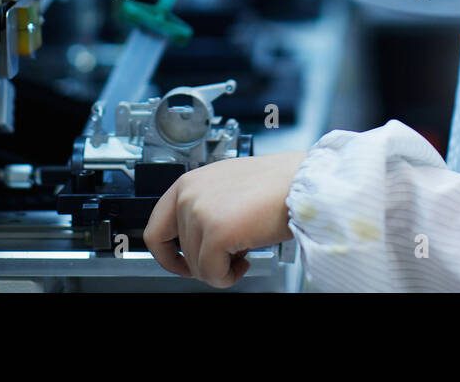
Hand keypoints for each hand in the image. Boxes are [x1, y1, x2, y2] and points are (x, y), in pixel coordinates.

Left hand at [143, 150, 307, 287]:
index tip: (181, 264)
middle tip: (230, 255)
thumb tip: (193, 243)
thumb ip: (204, 207)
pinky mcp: (216, 232)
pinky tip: (246, 260)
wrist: (303, 182)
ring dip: (221, 267)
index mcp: (188, 182)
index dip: (167, 255)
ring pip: (196, 267)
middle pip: (180, 253)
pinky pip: (212, 274)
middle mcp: (189, 194)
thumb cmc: (276, 185)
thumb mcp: (226, 188)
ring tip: (244, 250)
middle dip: (206, 261)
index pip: (156, 229)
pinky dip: (228, 277)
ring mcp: (200, 212)